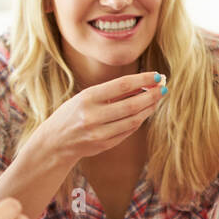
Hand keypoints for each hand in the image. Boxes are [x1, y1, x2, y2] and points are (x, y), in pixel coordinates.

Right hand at [31, 71, 160, 163]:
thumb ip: (110, 92)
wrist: (55, 141)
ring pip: (133, 120)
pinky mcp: (105, 144)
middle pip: (132, 104)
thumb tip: (141, 84)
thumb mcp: (85, 97)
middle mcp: (94, 116)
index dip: (142, 79)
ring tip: (157, 99)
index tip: (157, 74)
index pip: (122, 85)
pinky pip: (128, 131)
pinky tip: (145, 112)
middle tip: (163, 87)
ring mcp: (100, 132)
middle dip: (151, 95)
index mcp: (88, 98)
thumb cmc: (72, 114)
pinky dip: (139, 120)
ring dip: (149, 108)